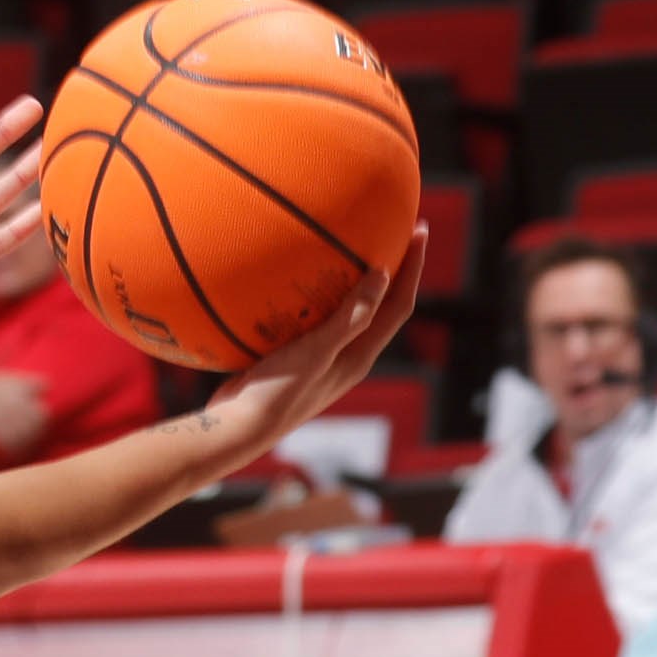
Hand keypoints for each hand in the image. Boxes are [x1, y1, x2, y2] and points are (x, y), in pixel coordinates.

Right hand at [210, 225, 427, 438]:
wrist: (237, 428)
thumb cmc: (278, 392)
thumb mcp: (316, 352)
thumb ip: (350, 317)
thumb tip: (383, 273)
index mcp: (360, 356)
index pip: (399, 305)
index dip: (413, 267)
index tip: (420, 229)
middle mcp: (347, 357)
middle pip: (380, 305)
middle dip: (391, 267)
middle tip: (391, 228)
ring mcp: (320, 358)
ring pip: (346, 310)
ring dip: (352, 278)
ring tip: (344, 243)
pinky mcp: (292, 357)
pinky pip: (311, 316)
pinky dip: (310, 292)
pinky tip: (285, 274)